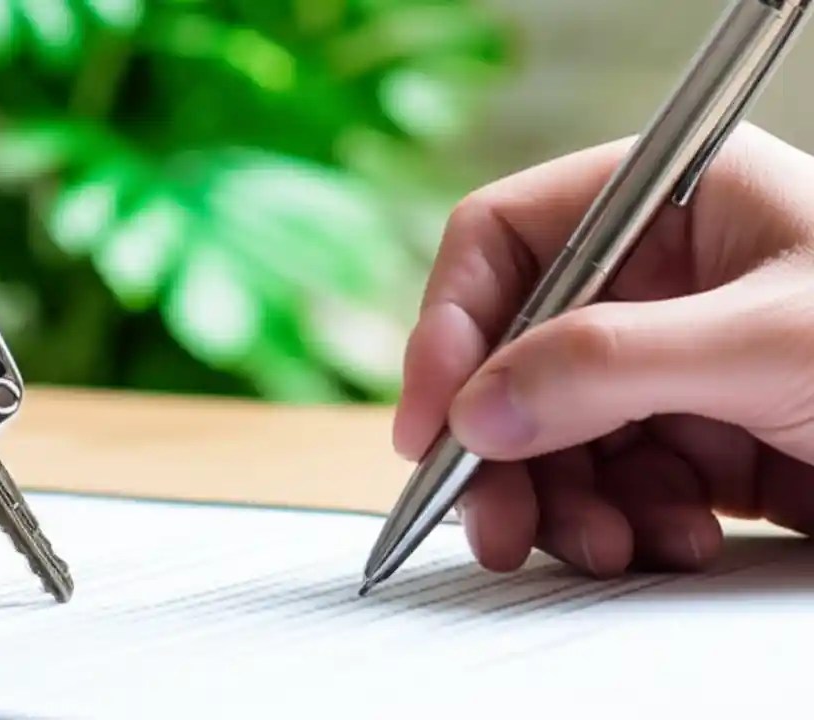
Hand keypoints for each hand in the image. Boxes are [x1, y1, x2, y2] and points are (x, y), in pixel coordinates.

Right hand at [393, 123, 813, 576]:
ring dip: (559, 500)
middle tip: (490, 521)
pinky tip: (667, 542)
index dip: (450, 326)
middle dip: (500, 446)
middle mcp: (660, 279)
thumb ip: (608, 366)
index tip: (432, 419)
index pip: (507, 241)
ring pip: (554, 431)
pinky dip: (621, 523)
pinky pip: (613, 480)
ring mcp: (675, 363)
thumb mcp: (769, 342)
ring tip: (593, 547)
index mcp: (671, 204)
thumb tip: (477, 409)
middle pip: (516, 354)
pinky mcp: (698, 438)